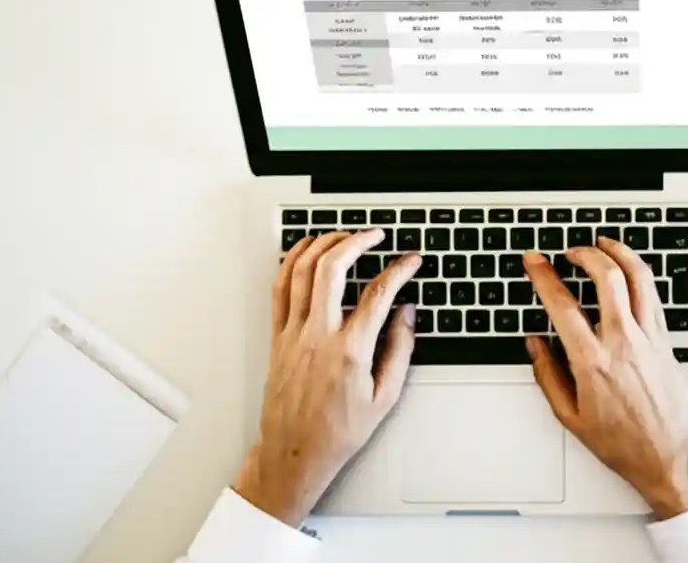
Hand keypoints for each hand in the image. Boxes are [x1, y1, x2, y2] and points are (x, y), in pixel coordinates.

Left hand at [234, 231, 419, 523]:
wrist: (294, 453)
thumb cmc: (337, 431)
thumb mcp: (385, 397)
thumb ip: (399, 350)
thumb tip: (406, 315)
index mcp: (349, 351)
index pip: (379, 294)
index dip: (399, 269)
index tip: (410, 260)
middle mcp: (318, 336)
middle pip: (333, 268)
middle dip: (357, 241)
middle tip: (375, 235)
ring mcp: (293, 334)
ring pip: (302, 271)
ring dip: (323, 244)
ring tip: (342, 235)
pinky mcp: (277, 337)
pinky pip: (279, 289)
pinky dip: (290, 262)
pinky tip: (303, 251)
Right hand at [523, 239, 687, 518]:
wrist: (671, 456)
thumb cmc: (624, 444)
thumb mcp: (571, 417)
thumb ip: (547, 375)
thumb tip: (534, 344)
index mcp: (592, 363)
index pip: (562, 305)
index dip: (544, 277)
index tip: (535, 262)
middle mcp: (622, 343)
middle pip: (606, 278)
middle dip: (584, 254)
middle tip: (570, 250)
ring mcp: (648, 338)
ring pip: (637, 278)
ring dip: (618, 253)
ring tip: (603, 244)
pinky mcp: (665, 340)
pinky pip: (653, 295)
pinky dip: (639, 273)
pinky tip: (629, 269)